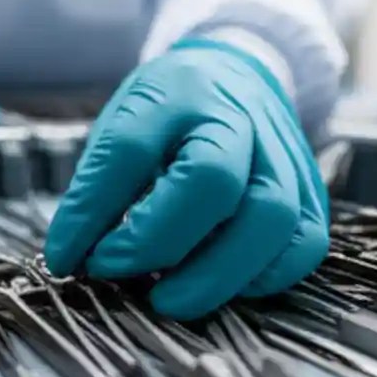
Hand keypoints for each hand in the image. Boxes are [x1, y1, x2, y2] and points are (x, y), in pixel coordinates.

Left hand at [43, 39, 328, 319]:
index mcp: (175, 92)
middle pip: (213, 179)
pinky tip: (219, 286)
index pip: (130, 150)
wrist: (236, 77)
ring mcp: (283, 153)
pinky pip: (303, 244)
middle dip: (156, 241)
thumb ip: (100, 187)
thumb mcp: (121, 126)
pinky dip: (261, 278)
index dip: (91, 212)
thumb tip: (74, 259)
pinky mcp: (311, 192)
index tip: (65, 256)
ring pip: (270, 216)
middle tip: (112, 272)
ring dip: (213, 274)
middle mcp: (238, 116)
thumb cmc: (168, 114)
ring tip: (166, 298)